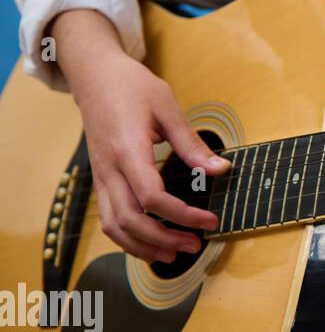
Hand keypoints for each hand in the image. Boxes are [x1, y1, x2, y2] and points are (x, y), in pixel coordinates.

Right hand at [73, 51, 229, 263]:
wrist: (94, 76)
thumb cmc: (132, 87)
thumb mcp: (167, 106)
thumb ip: (192, 143)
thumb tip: (221, 169)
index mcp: (127, 150)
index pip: (152, 197)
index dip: (183, 215)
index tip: (211, 220)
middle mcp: (109, 169)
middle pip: (130, 220)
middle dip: (164, 239)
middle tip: (195, 244)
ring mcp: (101, 176)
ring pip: (114, 226)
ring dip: (143, 246)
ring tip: (173, 255)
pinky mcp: (100, 179)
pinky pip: (109, 218)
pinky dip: (128, 238)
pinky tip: (151, 243)